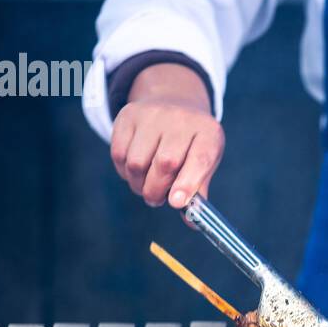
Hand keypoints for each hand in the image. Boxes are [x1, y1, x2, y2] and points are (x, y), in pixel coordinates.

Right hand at [109, 63, 223, 207]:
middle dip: (157, 191)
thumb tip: (192, 223)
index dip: (188, 183)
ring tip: (147, 187)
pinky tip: (135, 172)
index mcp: (208, 132)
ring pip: (137, 162)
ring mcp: (153, 114)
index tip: (176, 203)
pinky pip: (119, 154)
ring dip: (139, 185)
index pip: (200, 159)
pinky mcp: (128, 116)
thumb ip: (198, 190)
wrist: (174, 103)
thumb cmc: (192, 143)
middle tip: (157, 200)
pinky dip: (124, 172)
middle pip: (165, 164)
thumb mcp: (204, 161)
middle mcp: (181, 119)